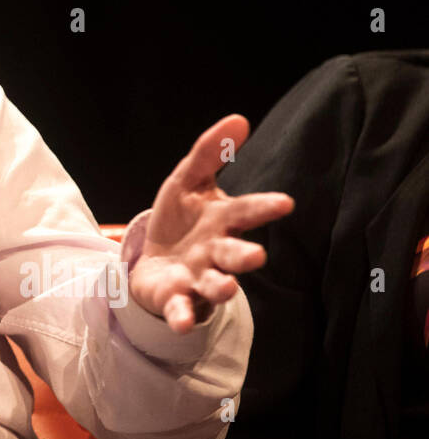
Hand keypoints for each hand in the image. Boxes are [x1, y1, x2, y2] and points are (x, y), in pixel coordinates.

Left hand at [128, 114, 293, 333]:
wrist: (152, 261)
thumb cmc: (179, 219)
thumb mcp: (186, 181)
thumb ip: (209, 153)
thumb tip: (239, 118)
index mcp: (221, 221)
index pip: (245, 211)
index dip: (263, 207)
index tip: (285, 202)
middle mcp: (215, 253)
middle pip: (234, 254)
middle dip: (244, 255)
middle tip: (256, 256)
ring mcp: (198, 279)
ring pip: (215, 285)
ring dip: (221, 286)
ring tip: (227, 286)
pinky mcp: (177, 299)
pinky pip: (181, 309)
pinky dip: (182, 315)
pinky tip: (180, 320)